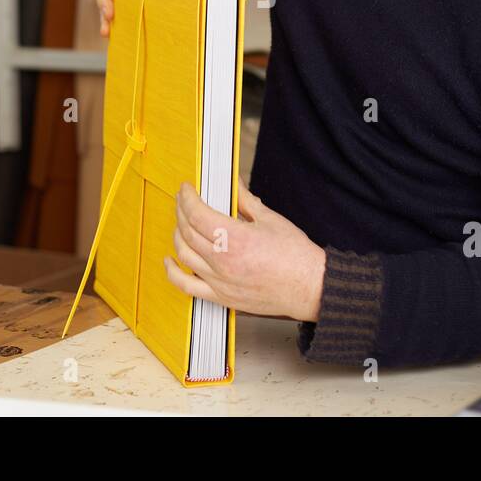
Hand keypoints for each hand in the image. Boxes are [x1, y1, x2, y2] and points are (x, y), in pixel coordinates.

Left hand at [165, 178, 325, 321]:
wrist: (310, 288)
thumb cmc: (295, 255)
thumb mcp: (270, 219)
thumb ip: (245, 200)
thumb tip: (233, 183)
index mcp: (235, 238)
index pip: (197, 214)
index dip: (186, 198)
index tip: (185, 189)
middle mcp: (223, 261)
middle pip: (187, 232)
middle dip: (180, 211)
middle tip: (183, 200)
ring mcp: (220, 281)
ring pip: (184, 254)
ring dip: (178, 235)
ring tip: (182, 222)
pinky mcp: (222, 297)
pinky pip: (187, 286)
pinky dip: (174, 272)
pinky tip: (170, 260)